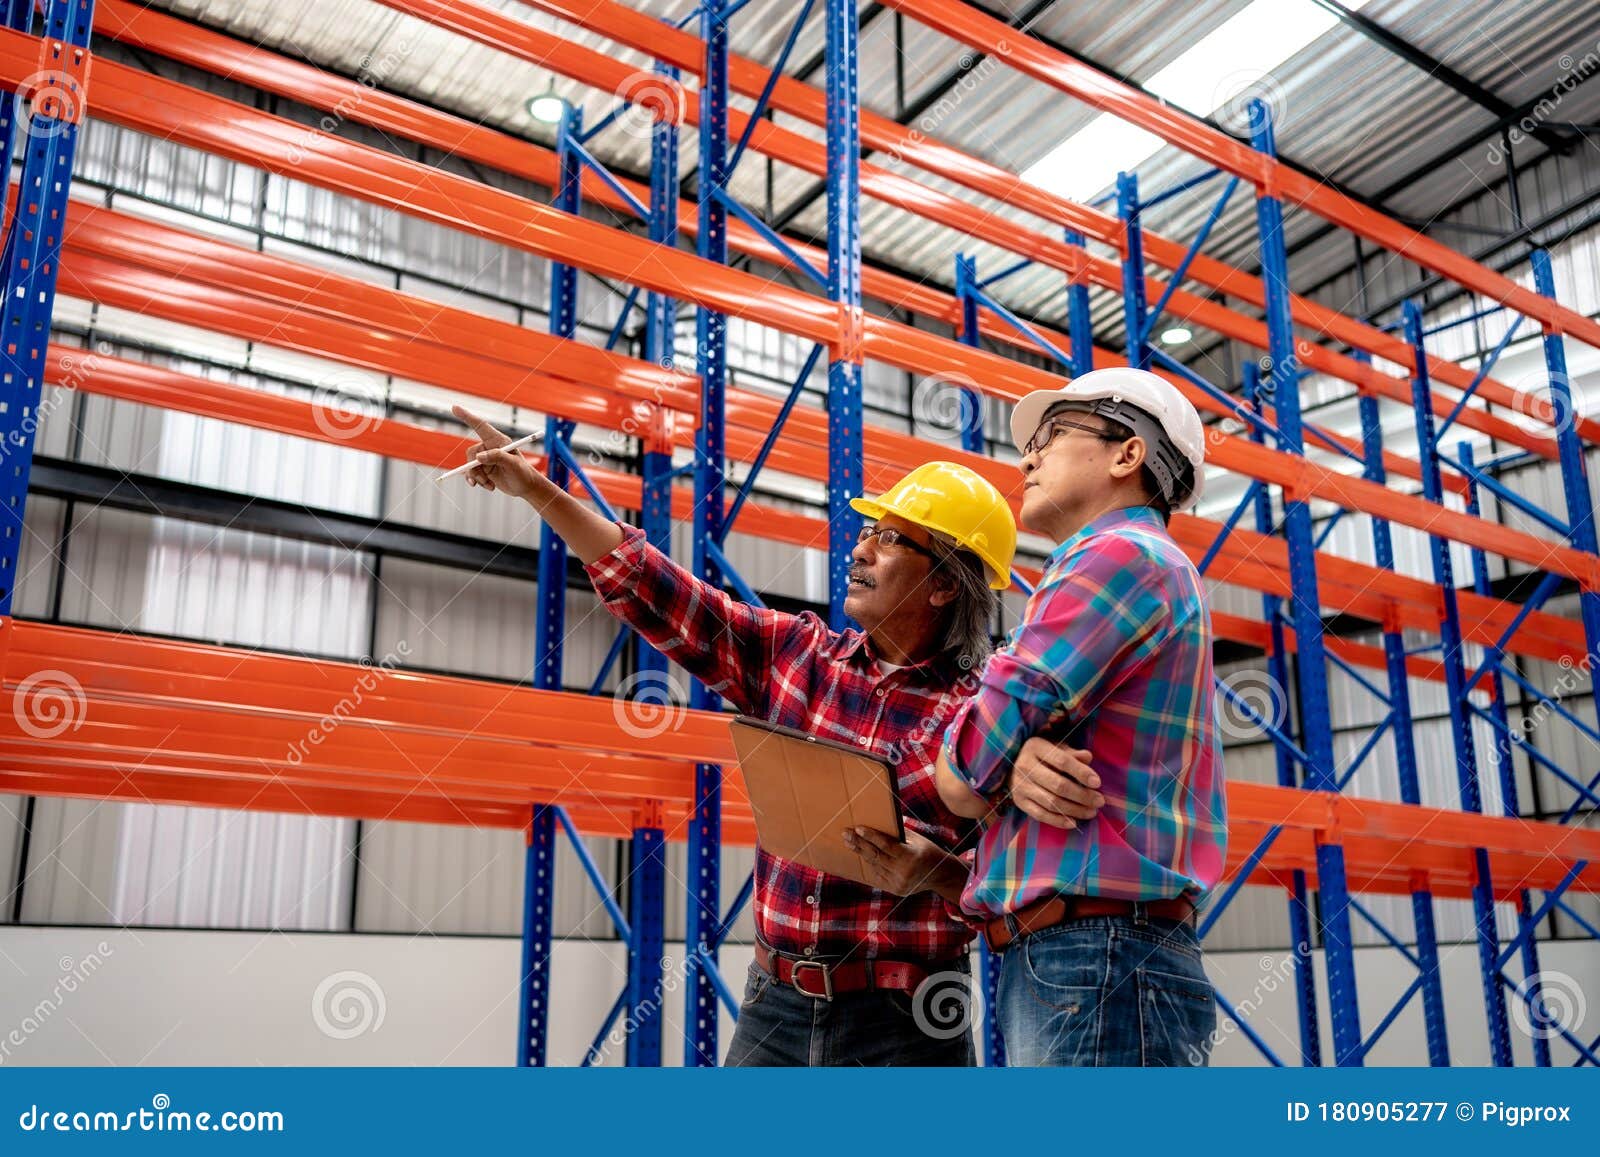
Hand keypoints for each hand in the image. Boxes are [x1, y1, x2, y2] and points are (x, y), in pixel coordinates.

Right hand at [452, 404, 546, 501]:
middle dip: (474, 468)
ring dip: (477, 478)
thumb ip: (497, 457)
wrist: (525, 487)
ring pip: (470, 466)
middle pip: (471, 453)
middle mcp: (490, 447)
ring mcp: (486, 459)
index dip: (467, 417)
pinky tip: (490, 487)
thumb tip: (479, 457)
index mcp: (498, 440)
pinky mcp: (483, 470)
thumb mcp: (513, 464)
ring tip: (490, 485)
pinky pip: (472, 474)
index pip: (480, 426)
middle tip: (483, 480)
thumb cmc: (523, 473)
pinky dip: (478, 482)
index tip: (454, 407)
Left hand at [841, 826, 965, 902]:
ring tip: (849, 842)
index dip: (871, 836)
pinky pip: (878, 874)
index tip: (858, 828)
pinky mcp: (895, 889)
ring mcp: (898, 883)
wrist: (940, 875)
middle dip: (859, 843)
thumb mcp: (916, 839)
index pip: (886, 845)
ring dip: (861, 852)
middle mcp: (903, 872)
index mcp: (911, 857)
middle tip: (846, 833)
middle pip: (876, 856)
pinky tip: (861, 853)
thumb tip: (880, 818)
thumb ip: (898, 832)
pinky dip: (870, 863)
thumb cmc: (927, 850)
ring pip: (875, 865)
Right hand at [1010, 737, 1103, 830]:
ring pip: (1052, 802)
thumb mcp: (1055, 746)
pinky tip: (1074, 822)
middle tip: (1099, 801)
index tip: (1097, 783)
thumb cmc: (1042, 755)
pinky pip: (1041, 814)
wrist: (1012, 764)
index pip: (1062, 761)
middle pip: (1058, 785)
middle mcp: (1025, 766)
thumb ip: (1071, 753)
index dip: (1081, 772)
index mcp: (1036, 747)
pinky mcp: (1020, 802)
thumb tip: (1088, 758)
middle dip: (1082, 795)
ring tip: (1091, 812)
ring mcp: (1021, 785)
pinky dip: (1058, 821)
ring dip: (1075, 810)